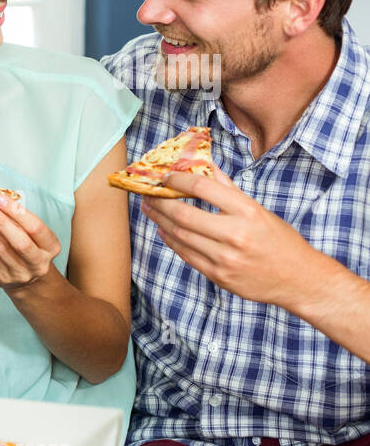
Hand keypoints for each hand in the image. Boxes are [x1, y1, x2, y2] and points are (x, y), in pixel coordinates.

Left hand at [0, 195, 61, 292]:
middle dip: (0, 221)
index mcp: (51, 247)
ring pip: (0, 248)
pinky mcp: (2, 277)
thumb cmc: (27, 245)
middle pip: (19, 241)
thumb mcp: (31, 232)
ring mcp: (20, 273)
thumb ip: (17, 217)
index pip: (36, 227)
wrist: (24, 277)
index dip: (17, 212)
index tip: (0, 198)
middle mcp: (39, 263)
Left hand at [141, 162, 317, 306]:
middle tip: (148, 193)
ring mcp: (224, 257)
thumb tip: (204, 166)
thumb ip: (229, 190)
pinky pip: (185, 255)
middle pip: (182, 213)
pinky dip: (171, 240)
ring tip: (150, 209)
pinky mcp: (218, 275)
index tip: (165, 176)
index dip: (178, 180)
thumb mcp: (258, 210)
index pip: (202, 188)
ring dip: (159, 220)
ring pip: (179, 235)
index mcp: (247, 211)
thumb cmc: (280, 241)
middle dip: (159, 202)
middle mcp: (234, 234)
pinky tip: (164, 230)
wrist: (298, 279)